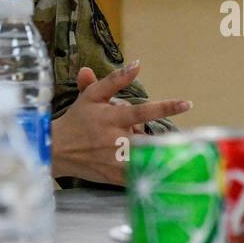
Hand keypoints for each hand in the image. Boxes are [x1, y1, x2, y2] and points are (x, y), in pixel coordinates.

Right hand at [50, 60, 190, 183]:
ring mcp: (115, 161)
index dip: (165, 108)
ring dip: (161, 157)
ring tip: (175, 155)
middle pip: (149, 141)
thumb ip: (115, 80)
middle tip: (185, 140)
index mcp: (112, 118)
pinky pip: (138, 178)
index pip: (142, 111)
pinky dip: (151, 176)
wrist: (56, 149)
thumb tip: (137, 64)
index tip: (187, 104)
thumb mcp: (92, 95)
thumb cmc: (77, 119)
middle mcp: (115, 140)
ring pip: (146, 161)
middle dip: (166, 141)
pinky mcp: (114, 177)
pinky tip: (163, 174)